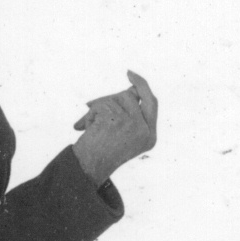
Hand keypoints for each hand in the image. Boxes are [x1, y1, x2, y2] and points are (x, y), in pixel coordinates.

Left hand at [72, 71, 158, 186]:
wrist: (89, 169)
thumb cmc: (100, 153)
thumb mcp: (119, 134)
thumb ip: (126, 113)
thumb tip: (130, 90)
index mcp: (149, 137)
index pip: (152, 105)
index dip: (144, 88)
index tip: (134, 76)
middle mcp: (145, 131)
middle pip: (138, 96)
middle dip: (136, 82)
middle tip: (129, 71)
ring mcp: (133, 125)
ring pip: (116, 98)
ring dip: (99, 107)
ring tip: (91, 125)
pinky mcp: (118, 120)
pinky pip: (101, 105)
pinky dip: (90, 115)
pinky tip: (87, 129)